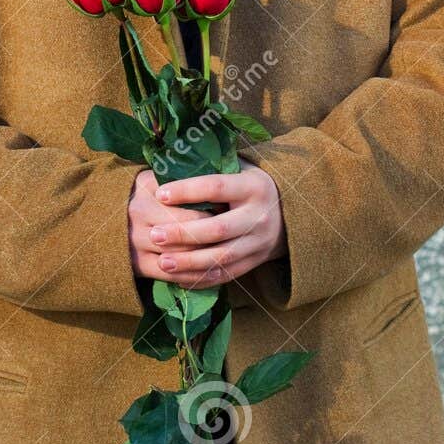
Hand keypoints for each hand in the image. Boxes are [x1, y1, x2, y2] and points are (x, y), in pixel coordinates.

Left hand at [131, 166, 286, 288]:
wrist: (289, 212)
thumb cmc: (249, 184)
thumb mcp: (239, 169)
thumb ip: (211, 168)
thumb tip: (168, 165)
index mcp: (253, 187)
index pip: (217, 187)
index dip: (187, 190)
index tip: (160, 194)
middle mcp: (259, 216)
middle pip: (218, 229)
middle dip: (183, 234)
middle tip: (154, 235)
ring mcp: (259, 243)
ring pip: (222, 258)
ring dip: (189, 262)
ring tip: (162, 262)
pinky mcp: (255, 262)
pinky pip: (226, 275)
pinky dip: (200, 278)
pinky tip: (178, 277)